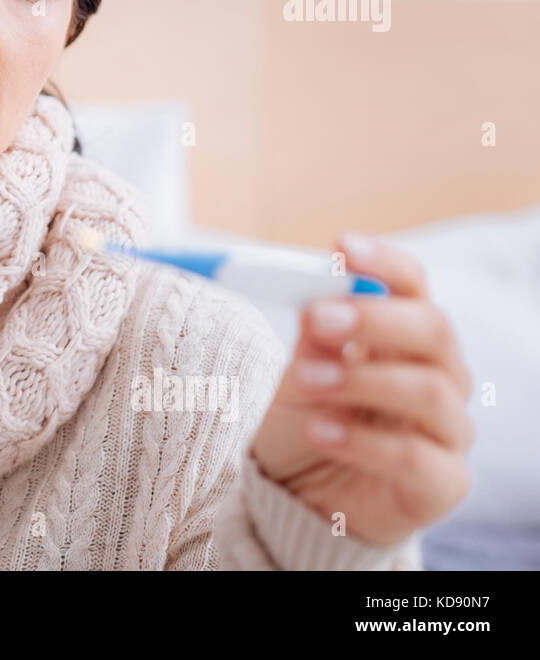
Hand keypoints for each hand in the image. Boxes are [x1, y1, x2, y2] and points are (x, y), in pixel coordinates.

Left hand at [250, 233, 473, 546]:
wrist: (301, 499)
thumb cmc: (307, 422)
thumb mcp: (298, 372)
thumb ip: (313, 338)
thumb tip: (316, 297)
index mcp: (403, 337)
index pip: (412, 286)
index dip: (384, 263)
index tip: (342, 246)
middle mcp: (438, 375)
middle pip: (432, 330)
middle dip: (373, 317)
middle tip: (315, 317)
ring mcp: (446, 430)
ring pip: (428, 390)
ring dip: (360, 378)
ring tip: (306, 379)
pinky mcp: (441, 483)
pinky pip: (415, 457)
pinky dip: (361, 439)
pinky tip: (319, 431)